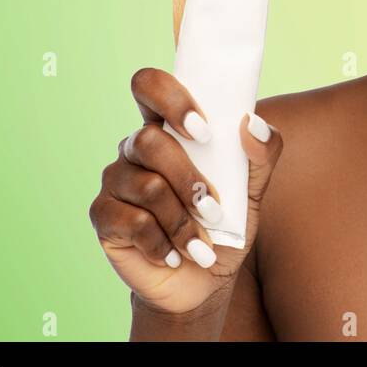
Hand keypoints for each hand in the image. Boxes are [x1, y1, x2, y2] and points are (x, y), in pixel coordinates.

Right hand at [88, 67, 283, 315]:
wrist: (204, 280)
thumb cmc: (226, 225)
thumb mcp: (254, 189)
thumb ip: (262, 152)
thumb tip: (251, 124)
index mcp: (169, 129)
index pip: (150, 86)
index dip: (171, 99)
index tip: (204, 130)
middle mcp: (136, 148)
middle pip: (150, 141)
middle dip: (189, 179)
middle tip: (214, 210)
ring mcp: (116, 180)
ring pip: (146, 186)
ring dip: (183, 221)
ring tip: (201, 244)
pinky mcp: (104, 216)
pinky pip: (132, 222)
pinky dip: (163, 243)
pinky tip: (175, 256)